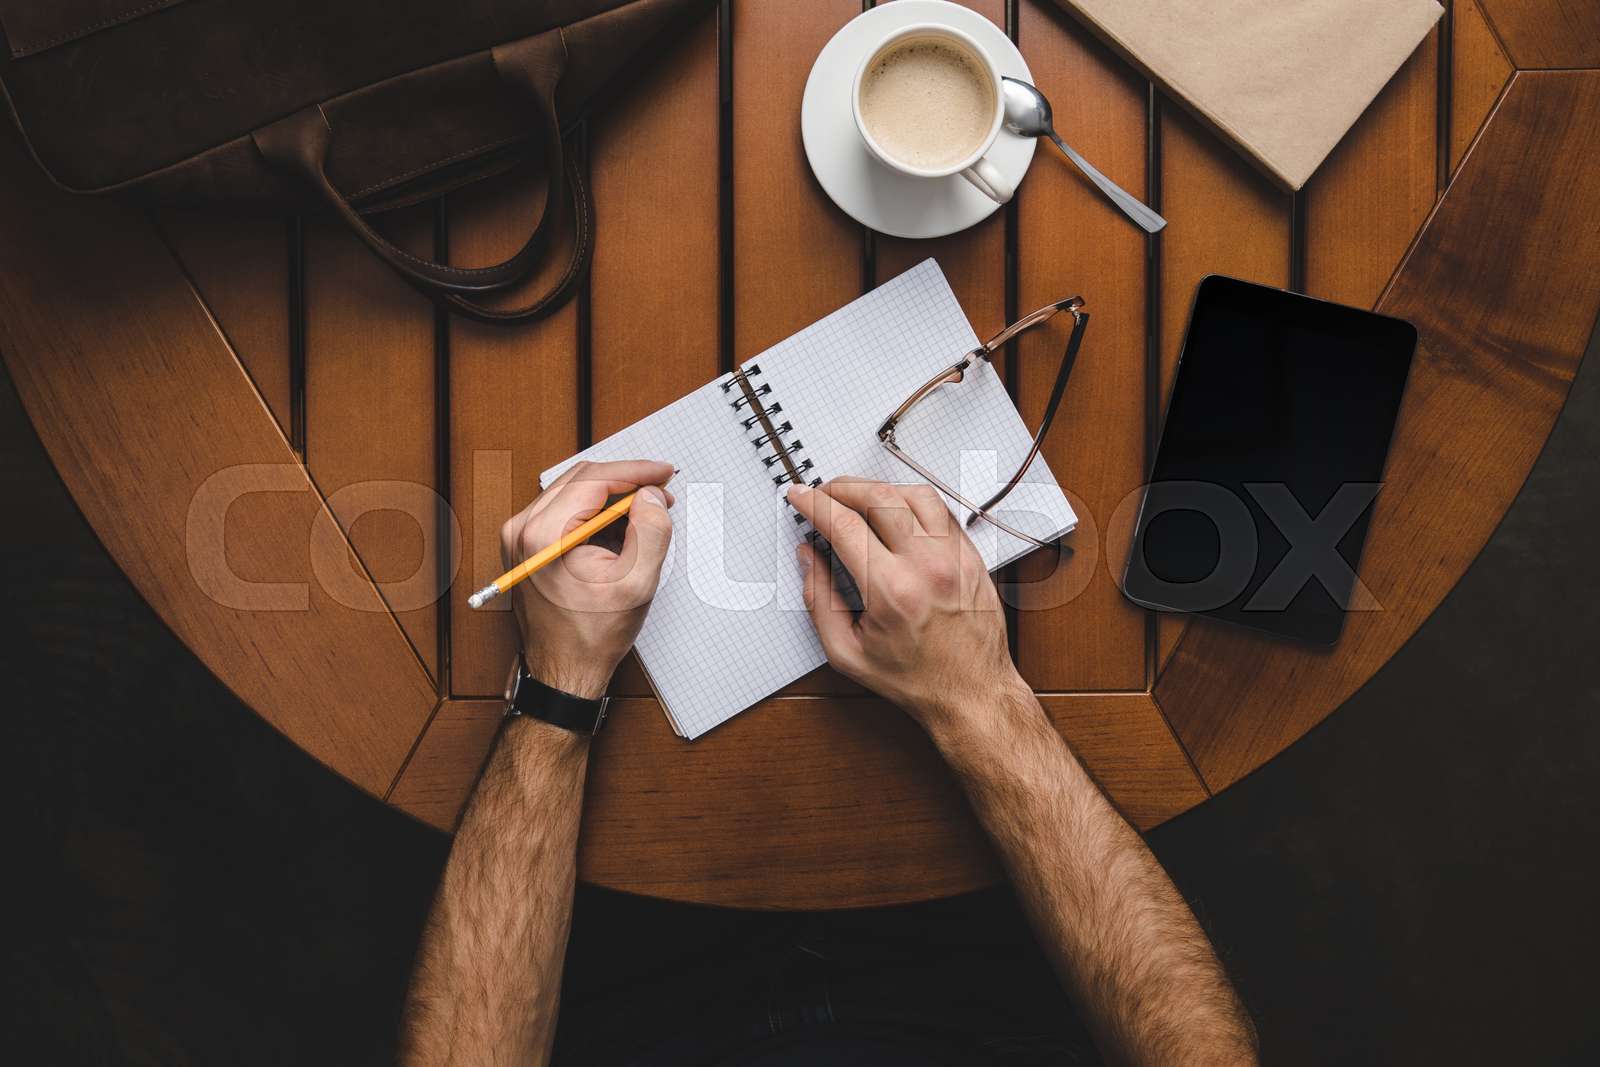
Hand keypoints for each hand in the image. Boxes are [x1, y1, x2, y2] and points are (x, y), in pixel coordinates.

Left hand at [499, 459, 674, 699]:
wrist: (562, 670)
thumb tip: (652, 497)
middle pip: (581, 480)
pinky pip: (564, 510)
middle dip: (625, 482)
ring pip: (573, 492)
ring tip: (645, 513)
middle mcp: (522, 529)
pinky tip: (620, 529)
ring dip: (612, 496)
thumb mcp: (636, 584)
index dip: (635, 472)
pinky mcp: (525, 544)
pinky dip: (595, 512)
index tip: (663, 474)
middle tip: (660, 493)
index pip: (593, 480)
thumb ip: (651, 532)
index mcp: (543, 536)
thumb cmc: (590, 636)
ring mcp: (519, 536)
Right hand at [786, 477, 1030, 736]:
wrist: (972, 693)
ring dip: (879, 488)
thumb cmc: (914, 679)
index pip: (844, 525)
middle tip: (824, 493)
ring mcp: (954, 557)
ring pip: (914, 494)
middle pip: (878, 497)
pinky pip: (941, 510)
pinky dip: (913, 501)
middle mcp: (927, 566)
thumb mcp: (846, 653)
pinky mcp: (971, 556)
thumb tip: (809, 556)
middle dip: (842, 488)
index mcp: (892, 591)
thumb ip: (818, 601)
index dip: (814, 504)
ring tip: (859, 498)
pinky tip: (896, 510)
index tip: (800, 497)